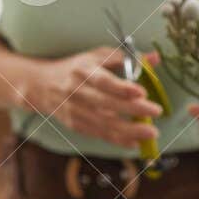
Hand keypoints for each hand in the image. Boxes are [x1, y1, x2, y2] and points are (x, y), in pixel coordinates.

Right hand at [22, 47, 161, 147]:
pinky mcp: (75, 125)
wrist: (42, 85)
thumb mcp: (96, 56)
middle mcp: (77, 92)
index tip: (142, 91)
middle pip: (107, 104)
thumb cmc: (76, 68)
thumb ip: (125, 58)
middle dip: (133, 110)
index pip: (103, 81)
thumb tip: (155, 59)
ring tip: (152, 133)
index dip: (121, 88)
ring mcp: (75, 111)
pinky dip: (118, 140)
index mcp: (83, 71)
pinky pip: (99, 134)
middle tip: (156, 112)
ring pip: (105, 124)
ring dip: (130, 130)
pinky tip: (135, 142)